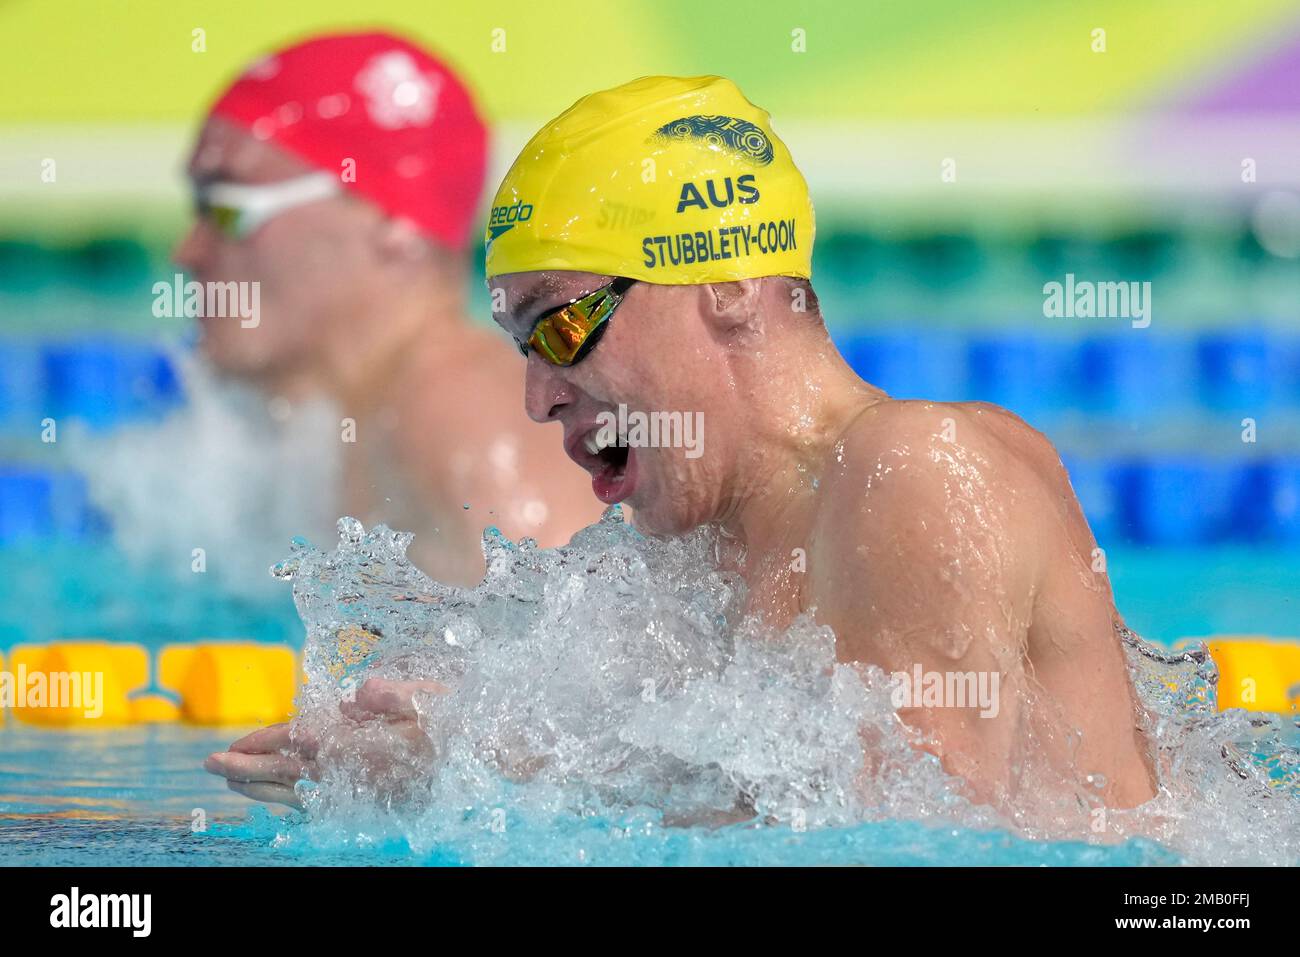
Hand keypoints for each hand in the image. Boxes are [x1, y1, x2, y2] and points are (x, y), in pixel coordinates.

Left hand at [204, 677, 449, 808]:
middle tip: (210, 763)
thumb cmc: (461, 724)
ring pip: (299, 792)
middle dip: (248, 768)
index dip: (264, 742)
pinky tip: (277, 796)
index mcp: (365, 746)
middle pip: (290, 773)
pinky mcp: (368, 801)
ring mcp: (361, 791)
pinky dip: (291, 799)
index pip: (301, 743)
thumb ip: (392, 695)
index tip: (233, 744)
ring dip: (261, 786)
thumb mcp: (431, 697)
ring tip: (230, 779)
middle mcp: (356, 773)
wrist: (488, 765)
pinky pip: (319, 803)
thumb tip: (357, 695)